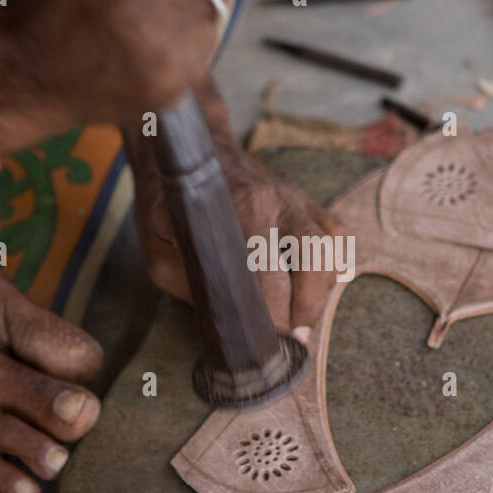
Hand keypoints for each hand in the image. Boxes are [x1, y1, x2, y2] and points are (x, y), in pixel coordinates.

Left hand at [129, 82, 344, 334]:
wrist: (188, 147)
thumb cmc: (169, 202)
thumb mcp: (158, 246)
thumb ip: (190, 284)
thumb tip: (225, 323)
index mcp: (236, 212)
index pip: (268, 276)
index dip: (273, 318)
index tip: (267, 345)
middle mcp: (273, 202)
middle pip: (313, 260)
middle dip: (307, 308)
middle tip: (294, 337)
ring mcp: (293, 199)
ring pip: (329, 248)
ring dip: (321, 289)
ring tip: (302, 316)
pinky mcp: (304, 200)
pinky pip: (335, 234)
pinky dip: (333, 261)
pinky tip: (314, 284)